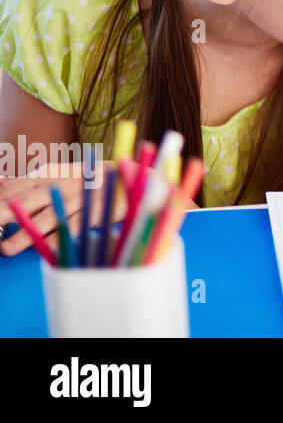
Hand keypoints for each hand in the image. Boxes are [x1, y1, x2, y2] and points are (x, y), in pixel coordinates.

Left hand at [0, 161, 125, 257]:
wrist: (131, 179)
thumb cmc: (89, 181)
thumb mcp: (58, 174)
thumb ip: (29, 181)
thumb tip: (0, 182)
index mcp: (50, 175)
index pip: (16, 186)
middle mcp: (62, 185)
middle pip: (28, 201)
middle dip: (4, 214)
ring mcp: (80, 198)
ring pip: (49, 216)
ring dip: (27, 233)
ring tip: (8, 248)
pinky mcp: (98, 210)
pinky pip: (76, 225)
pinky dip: (62, 236)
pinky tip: (47, 247)